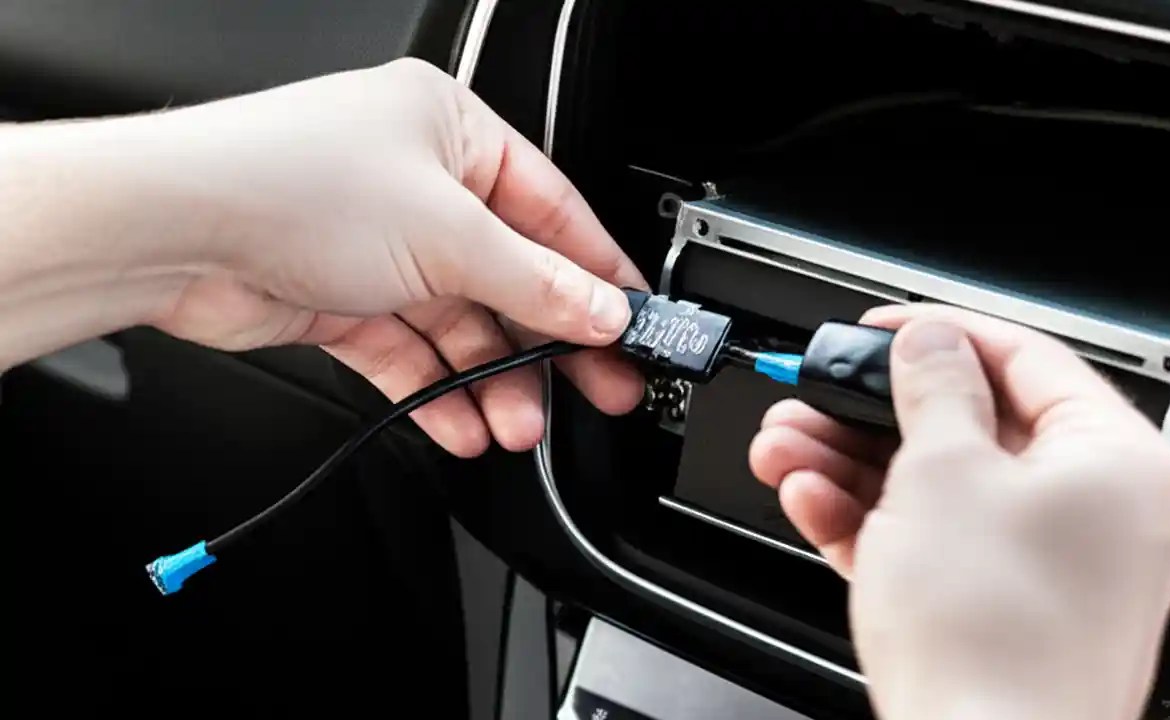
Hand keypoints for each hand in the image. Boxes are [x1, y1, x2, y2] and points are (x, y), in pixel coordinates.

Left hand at [13, 58, 646, 456]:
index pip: (553, 211)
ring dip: (492, 379)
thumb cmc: (289, 184)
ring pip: (460, 323)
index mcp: (452, 133)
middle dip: (550, 340)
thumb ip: (537, 283)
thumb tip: (602, 310)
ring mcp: (377, 245)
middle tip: (598, 388)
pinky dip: (437, 392)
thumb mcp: (448, 234)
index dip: (597, 274)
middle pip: (510, 275)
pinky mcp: (341, 298)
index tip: (631, 326)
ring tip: (520, 422)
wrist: (170, 231)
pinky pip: (409, 353)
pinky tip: (465, 424)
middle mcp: (417, 184)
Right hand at [750, 305, 1169, 719]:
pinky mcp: (998, 614)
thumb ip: (934, 391)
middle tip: (816, 399)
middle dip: (871, 414)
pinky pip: (931, 546)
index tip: (880, 328)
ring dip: (852, 466)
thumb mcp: (944, 474)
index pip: (1025, 359)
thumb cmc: (992, 637)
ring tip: (785, 450)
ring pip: (937, 490)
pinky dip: (871, 523)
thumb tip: (929, 343)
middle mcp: (1092, 514)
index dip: (942, 333)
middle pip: (969, 429)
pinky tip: (812, 504)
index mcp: (1113, 462)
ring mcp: (1045, 570)